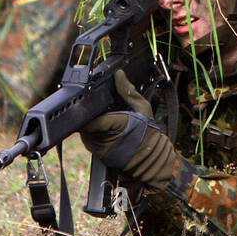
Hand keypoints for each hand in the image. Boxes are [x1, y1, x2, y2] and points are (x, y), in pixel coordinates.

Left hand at [79, 71, 189, 190]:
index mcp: (110, 124)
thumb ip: (128, 91)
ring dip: (93, 124)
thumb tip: (119, 75)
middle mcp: (100, 138)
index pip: (87, 116)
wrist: (151, 160)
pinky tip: (109, 131)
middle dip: (92, 114)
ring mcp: (97, 148)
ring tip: (110, 122)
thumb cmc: (148, 134)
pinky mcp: (97, 155)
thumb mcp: (142, 108)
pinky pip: (90, 139)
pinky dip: (95, 134)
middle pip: (86, 120)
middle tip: (105, 111)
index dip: (85, 108)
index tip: (87, 102)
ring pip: (86, 130)